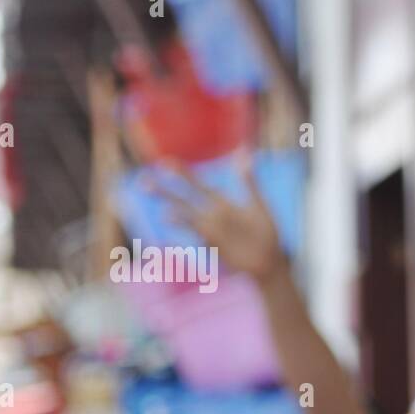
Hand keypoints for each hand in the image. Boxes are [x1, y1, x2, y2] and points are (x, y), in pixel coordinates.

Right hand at [152, 155, 286, 283]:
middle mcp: (212, 215)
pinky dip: (187, 228)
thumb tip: (244, 153)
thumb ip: (250, 182)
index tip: (164, 162)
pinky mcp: (214, 245)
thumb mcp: (259, 205)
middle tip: (143, 181)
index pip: (197, 185)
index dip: (182, 174)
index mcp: (222, 203)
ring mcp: (211, 230)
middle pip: (184, 200)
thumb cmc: (267, 232)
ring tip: (160, 208)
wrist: (271, 260)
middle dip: (165, 191)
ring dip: (172, 211)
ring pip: (187, 217)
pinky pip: (198, 235)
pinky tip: (173, 220)